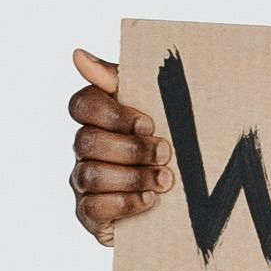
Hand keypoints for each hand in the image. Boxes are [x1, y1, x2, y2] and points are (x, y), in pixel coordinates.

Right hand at [69, 47, 167, 241]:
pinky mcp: (90, 215)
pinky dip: (126, 203)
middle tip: (165, 153)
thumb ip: (122, 81)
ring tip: (166, 180)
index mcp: (99, 120)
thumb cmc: (172, 145)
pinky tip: (151, 200)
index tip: (149, 123)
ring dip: (133, 177)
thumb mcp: (159, 110)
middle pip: (86, 141)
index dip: (112, 114)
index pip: (82, 104)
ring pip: (90, 174)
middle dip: (130, 149)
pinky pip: (92, 207)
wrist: (191, 199)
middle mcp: (85, 150)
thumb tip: (79, 56)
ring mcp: (83, 183)